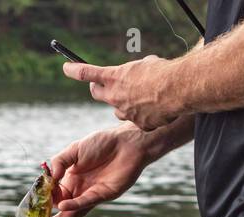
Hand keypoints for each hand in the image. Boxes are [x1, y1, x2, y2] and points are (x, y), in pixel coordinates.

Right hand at [45, 125, 152, 216]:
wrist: (127, 143)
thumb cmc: (103, 143)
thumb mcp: (75, 149)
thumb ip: (60, 161)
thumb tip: (51, 177)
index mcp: (72, 179)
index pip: (57, 194)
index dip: (48, 197)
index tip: (39, 200)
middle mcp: (81, 189)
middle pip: (65, 208)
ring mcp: (92, 193)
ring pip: (75, 211)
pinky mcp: (104, 195)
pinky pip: (87, 201)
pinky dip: (74, 205)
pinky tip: (63, 206)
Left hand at [63, 56, 181, 130]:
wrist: (177, 89)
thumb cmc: (162, 71)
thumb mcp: (144, 65)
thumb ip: (133, 73)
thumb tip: (134, 76)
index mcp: (115, 77)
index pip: (86, 73)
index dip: (74, 70)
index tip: (66, 68)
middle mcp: (115, 96)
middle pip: (97, 93)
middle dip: (97, 88)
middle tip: (101, 85)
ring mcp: (125, 112)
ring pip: (117, 109)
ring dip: (123, 103)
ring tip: (140, 97)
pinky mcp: (139, 124)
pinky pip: (137, 119)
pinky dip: (144, 115)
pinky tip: (156, 109)